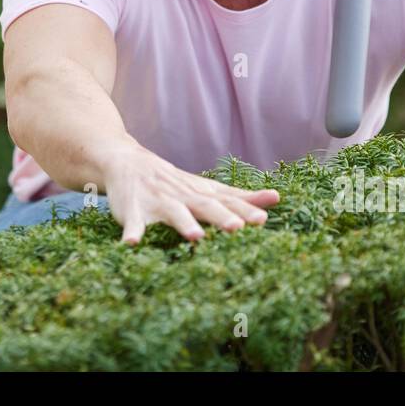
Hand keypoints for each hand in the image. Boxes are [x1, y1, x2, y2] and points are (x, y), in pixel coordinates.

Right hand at [102, 146, 280, 244]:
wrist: (127, 161)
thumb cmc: (175, 183)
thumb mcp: (207, 188)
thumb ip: (239, 197)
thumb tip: (277, 198)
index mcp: (202, 194)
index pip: (228, 201)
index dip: (245, 209)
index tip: (263, 218)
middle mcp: (184, 197)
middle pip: (206, 206)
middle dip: (222, 217)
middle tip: (238, 227)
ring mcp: (159, 203)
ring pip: (174, 213)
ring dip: (185, 224)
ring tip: (197, 237)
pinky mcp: (133, 210)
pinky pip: (133, 223)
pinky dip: (132, 232)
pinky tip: (132, 244)